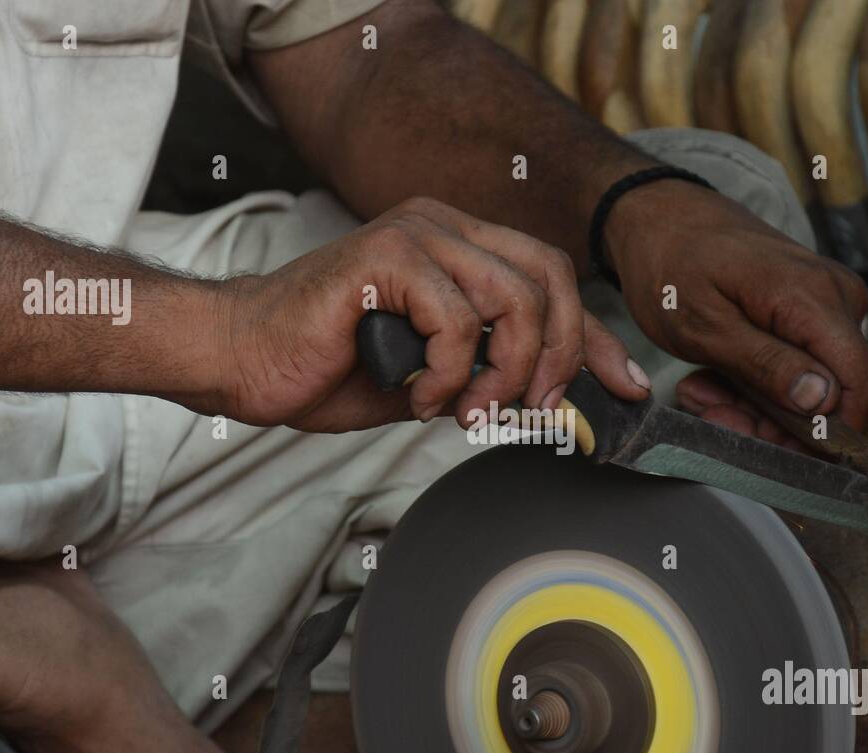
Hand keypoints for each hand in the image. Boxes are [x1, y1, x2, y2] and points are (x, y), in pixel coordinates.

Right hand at [210, 197, 650, 432]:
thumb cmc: (326, 367)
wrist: (241, 360)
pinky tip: (417, 398)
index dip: (596, 339)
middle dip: (559, 357)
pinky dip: (449, 376)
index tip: (626, 388)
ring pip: (514, 299)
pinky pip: (456, 320)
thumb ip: (487, 373)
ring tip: (464, 410)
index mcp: (458, 245)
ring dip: (503, 374)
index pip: (554, 281)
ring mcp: (414, 233)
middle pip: (552, 279)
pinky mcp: (384, 257)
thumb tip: (550, 402)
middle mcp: (443, 226)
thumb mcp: (432, 378)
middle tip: (529, 410)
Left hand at [602, 179, 867, 436]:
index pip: (863, 388)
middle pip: (833, 394)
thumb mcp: (705, 327)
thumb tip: (821, 401)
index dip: (826, 433)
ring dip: (755, 404)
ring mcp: (828, 303)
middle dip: (772, 421)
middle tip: (712, 414)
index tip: (771, 445)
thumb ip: (766, 366)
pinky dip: (756, 382)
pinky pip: (798, 365)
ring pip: (812, 387)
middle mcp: (838, 298)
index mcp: (815, 300)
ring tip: (701, 390)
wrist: (661, 216)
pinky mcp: (812, 311)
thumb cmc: (672, 264)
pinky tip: (714, 376)